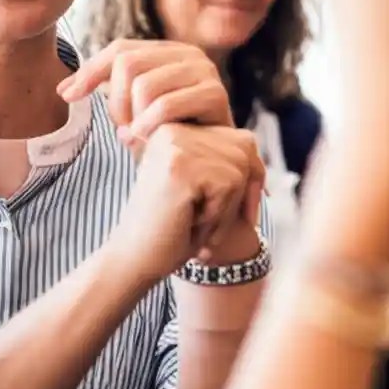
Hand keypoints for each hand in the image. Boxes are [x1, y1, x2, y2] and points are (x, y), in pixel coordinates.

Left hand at [57, 39, 232, 143]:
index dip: (90, 71)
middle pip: (129, 64)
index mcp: (170, 51)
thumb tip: (63, 90)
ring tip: (137, 135)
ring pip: (144, 85)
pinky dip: (148, 125)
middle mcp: (190, 54)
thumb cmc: (172, 134)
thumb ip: (106, 93)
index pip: (120, 49)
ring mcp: (206, 72)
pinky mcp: (216, 95)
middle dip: (116, 101)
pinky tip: (145, 138)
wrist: (213, 162)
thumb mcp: (134, 109)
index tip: (67, 95)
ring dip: (132, 117)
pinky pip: (165, 105)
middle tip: (121, 128)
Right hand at [112, 124, 264, 281]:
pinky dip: (219, 216)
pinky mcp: (178, 167)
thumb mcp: (205, 186)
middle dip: (242, 193)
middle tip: (213, 223)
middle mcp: (173, 129)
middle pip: (246, 150)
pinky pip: (228, 187)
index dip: (253, 177)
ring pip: (239, 170)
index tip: (241, 210)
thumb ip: (225, 158)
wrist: (136, 260)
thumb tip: (252, 139)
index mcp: (178, 129)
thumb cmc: (174, 227)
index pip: (244, 141)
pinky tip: (191, 226)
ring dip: (227, 209)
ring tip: (197, 224)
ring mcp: (174, 145)